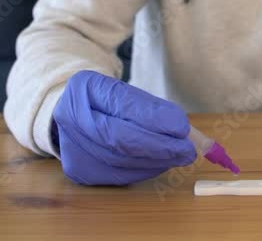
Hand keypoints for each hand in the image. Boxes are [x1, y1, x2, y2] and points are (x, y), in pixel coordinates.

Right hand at [52, 70, 196, 185]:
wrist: (76, 113)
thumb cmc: (110, 103)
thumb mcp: (129, 94)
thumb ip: (156, 110)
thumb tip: (191, 134)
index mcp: (84, 86)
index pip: (122, 104)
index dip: (153, 118)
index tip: (182, 126)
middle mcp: (69, 115)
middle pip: (118, 137)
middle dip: (159, 145)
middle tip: (188, 150)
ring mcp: (70, 145)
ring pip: (120, 160)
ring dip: (156, 161)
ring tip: (180, 156)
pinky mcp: (77, 169)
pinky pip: (117, 174)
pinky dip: (144, 170)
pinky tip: (161, 164)